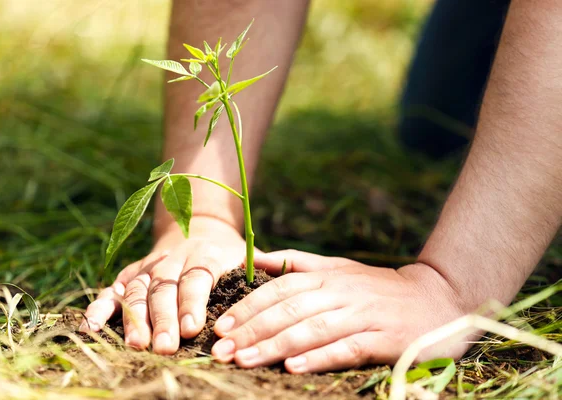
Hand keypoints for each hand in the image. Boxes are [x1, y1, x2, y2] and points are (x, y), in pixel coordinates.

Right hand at [80, 216, 244, 354]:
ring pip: (138, 290)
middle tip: (164, 348)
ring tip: (136, 345)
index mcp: (205, 255)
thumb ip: (259, 275)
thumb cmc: (230, 256)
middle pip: (164, 288)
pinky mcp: (131, 274)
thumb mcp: (248, 259)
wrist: (199, 229)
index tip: (194, 329)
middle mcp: (173, 259)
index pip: (197, 279)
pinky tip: (91, 327)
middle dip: (163, 319)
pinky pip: (112, 289)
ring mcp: (149, 266)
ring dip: (135, 318)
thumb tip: (276, 299)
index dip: (193, 303)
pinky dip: (100, 307)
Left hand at [211, 250, 469, 372]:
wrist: (439, 298)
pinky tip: (293, 367)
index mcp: (328, 276)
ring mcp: (362, 315)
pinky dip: (318, 356)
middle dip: (252, 329)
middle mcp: (341, 292)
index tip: (221, 325)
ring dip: (275, 345)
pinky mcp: (383, 338)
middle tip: (222, 349)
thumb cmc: (378, 288)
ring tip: (245, 360)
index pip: (280, 288)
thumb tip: (255, 257)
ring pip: (312, 328)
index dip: (249, 306)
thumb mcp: (339, 268)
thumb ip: (297, 262)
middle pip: (290, 309)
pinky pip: (346, 347)